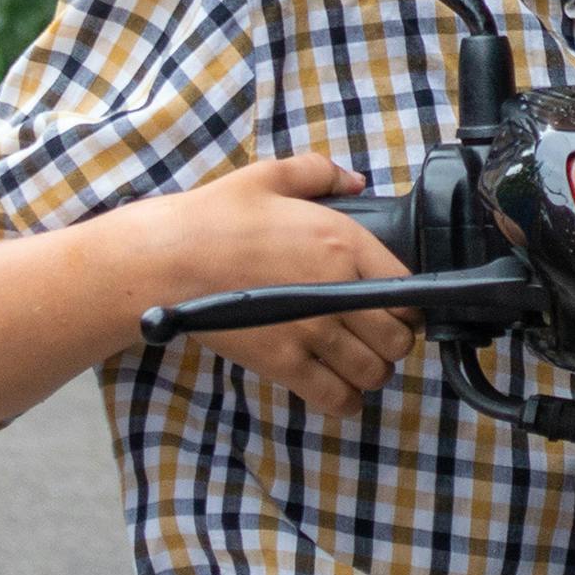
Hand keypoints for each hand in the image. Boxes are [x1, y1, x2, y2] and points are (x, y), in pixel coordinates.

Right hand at [129, 153, 416, 419]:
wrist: (167, 261)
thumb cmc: (215, 218)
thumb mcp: (269, 178)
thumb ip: (319, 173)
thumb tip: (354, 181)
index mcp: (343, 243)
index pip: (408, 290)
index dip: (407, 304)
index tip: (394, 308)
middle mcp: (338, 290)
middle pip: (397, 339)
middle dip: (393, 342)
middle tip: (376, 337)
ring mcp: (312, 332)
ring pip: (373, 372)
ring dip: (373, 372)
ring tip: (359, 363)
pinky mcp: (284, 363)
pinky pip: (335, 397)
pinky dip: (346, 401)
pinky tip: (340, 391)